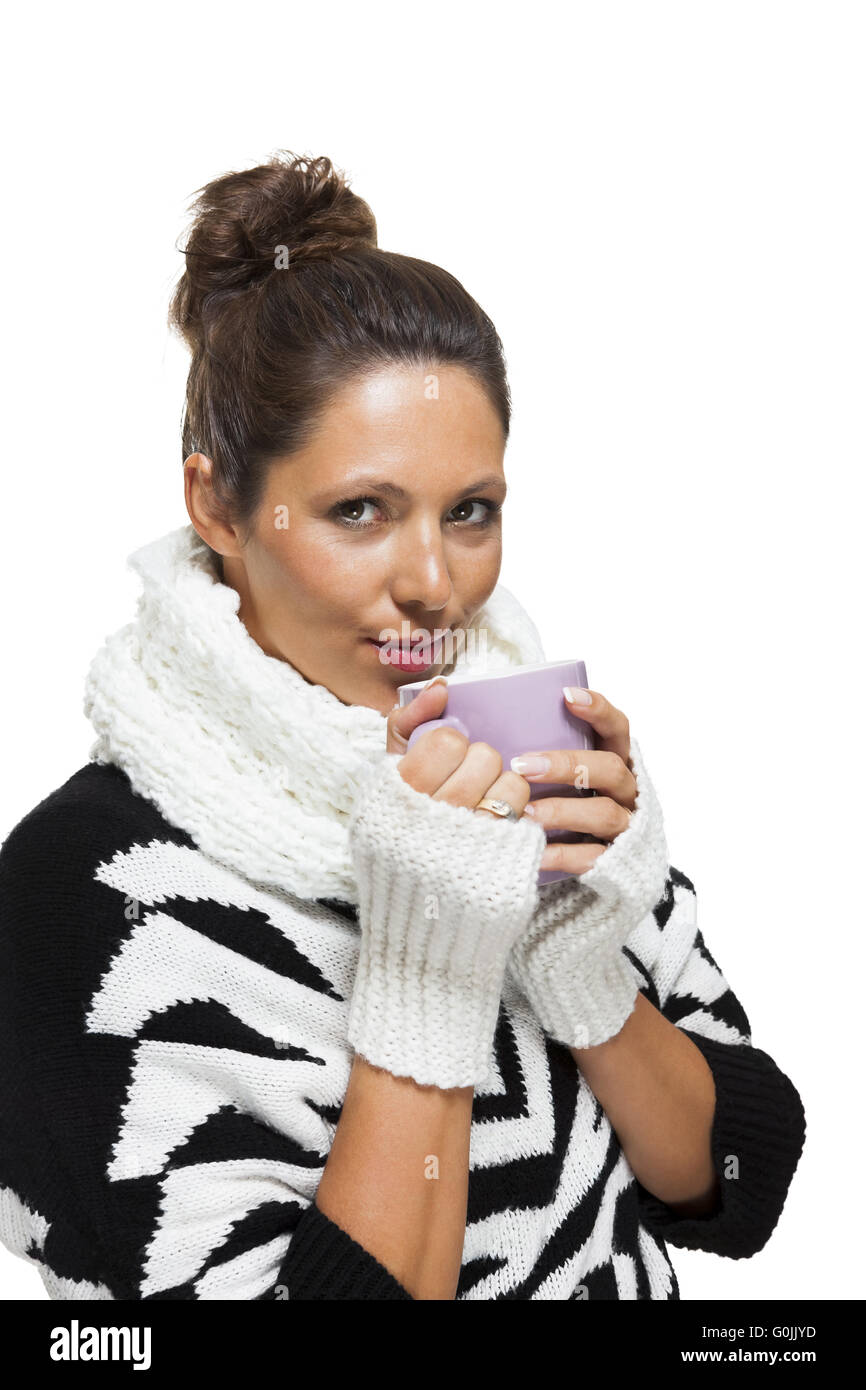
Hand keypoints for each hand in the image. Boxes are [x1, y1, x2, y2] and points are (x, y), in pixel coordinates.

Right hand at [348, 678, 546, 1087]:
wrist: (420, 959)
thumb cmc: (400, 876)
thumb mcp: (379, 813)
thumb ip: (401, 748)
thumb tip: (440, 691)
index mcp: (394, 806)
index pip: (441, 742)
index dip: (452, 747)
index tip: (449, 763)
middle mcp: (432, 825)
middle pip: (481, 757)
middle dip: (482, 765)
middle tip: (473, 787)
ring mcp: (471, 848)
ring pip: (511, 784)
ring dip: (505, 790)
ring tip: (487, 812)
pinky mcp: (506, 872)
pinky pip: (528, 819)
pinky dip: (519, 821)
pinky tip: (501, 837)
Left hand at [511, 686, 635, 873]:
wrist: (602, 863)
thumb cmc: (568, 805)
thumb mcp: (566, 774)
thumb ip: (541, 749)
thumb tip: (477, 714)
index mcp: (616, 761)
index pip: (617, 728)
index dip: (598, 710)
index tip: (566, 696)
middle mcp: (626, 791)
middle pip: (610, 769)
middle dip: (567, 764)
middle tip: (522, 766)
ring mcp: (624, 827)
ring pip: (604, 813)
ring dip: (563, 810)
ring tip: (527, 812)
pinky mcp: (614, 862)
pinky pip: (591, 858)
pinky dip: (561, 854)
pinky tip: (533, 852)